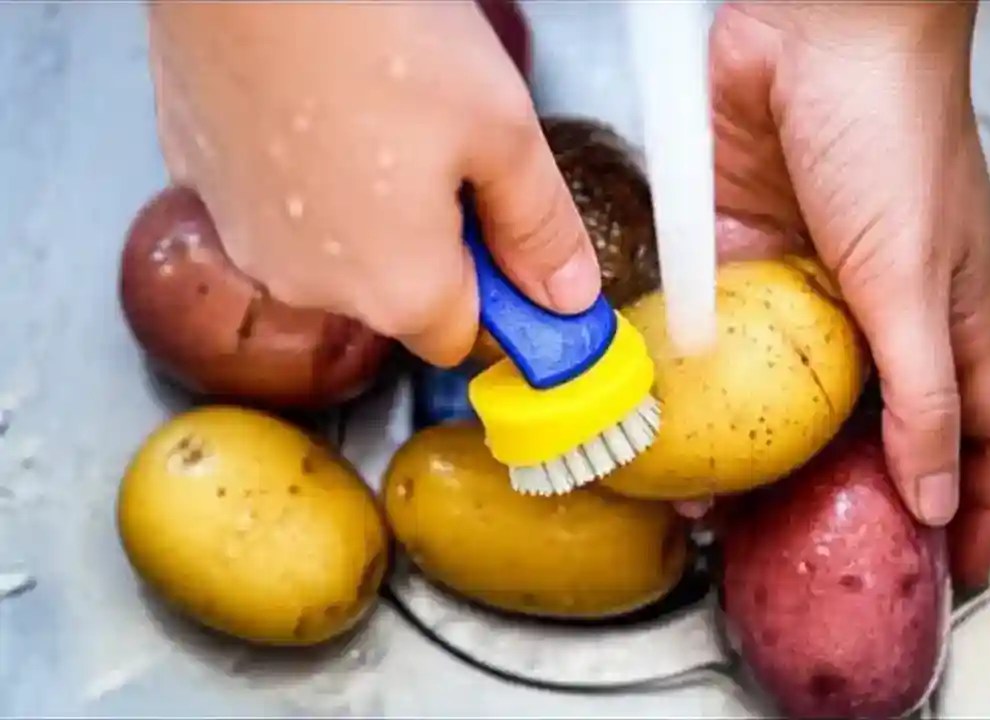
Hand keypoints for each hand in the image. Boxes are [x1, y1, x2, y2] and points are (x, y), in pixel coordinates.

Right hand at [146, 2, 599, 365]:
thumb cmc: (380, 37)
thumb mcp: (504, 134)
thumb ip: (540, 229)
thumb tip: (567, 296)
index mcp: (397, 290)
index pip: (462, 340)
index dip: (497, 297)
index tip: (512, 246)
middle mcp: (311, 288)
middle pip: (394, 297)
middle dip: (432, 246)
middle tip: (452, 154)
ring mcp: (243, 238)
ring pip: (332, 252)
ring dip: (366, 211)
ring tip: (381, 118)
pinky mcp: (198, 182)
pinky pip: (273, 204)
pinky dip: (303, 175)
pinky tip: (321, 107)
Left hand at [705, 1, 989, 586]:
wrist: (816, 31)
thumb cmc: (897, 130)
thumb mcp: (919, 281)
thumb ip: (923, 392)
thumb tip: (929, 492)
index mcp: (948, 319)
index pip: (978, 436)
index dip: (970, 506)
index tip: (950, 573)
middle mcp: (878, 312)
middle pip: (864, 425)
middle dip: (838, 490)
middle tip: (801, 552)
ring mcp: (806, 286)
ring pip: (779, 390)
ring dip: (750, 446)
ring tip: (711, 505)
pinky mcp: (740, 253)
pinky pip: (718, 331)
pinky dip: (696, 374)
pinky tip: (670, 416)